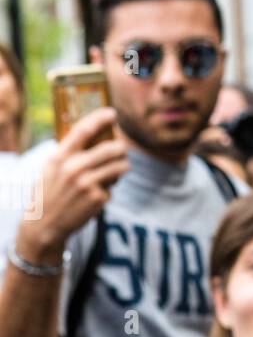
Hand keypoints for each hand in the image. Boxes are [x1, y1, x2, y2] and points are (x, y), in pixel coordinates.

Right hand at [17, 108, 128, 261]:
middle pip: (111, 148)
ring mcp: (87, 183)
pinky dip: (110, 188)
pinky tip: (99, 193)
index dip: (100, 119)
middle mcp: (74, 168)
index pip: (83, 130)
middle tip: (122, 149)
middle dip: (121, 148)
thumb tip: (94, 135)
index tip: (112, 113)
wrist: (45, 223)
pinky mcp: (97, 198)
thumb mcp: (51, 167)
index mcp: (60, 156)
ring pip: (120, 167)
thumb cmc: (50, 192)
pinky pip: (113, 187)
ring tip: (117, 170)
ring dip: (123, 167)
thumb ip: (68, 152)